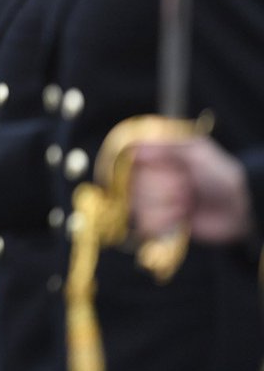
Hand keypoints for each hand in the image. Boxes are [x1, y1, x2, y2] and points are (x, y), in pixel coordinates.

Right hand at [131, 138, 252, 244]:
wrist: (239, 211)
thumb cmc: (221, 177)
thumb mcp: (196, 152)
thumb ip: (164, 147)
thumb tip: (132, 149)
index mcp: (159, 157)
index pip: (130, 160)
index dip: (142, 166)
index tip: (159, 167)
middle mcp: (152, 178)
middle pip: (134, 185)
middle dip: (162, 188)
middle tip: (186, 187)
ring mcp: (154, 201)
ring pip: (139, 205)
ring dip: (166, 206)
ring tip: (187, 204)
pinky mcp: (159, 222)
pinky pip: (145, 224)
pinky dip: (164, 222)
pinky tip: (181, 218)